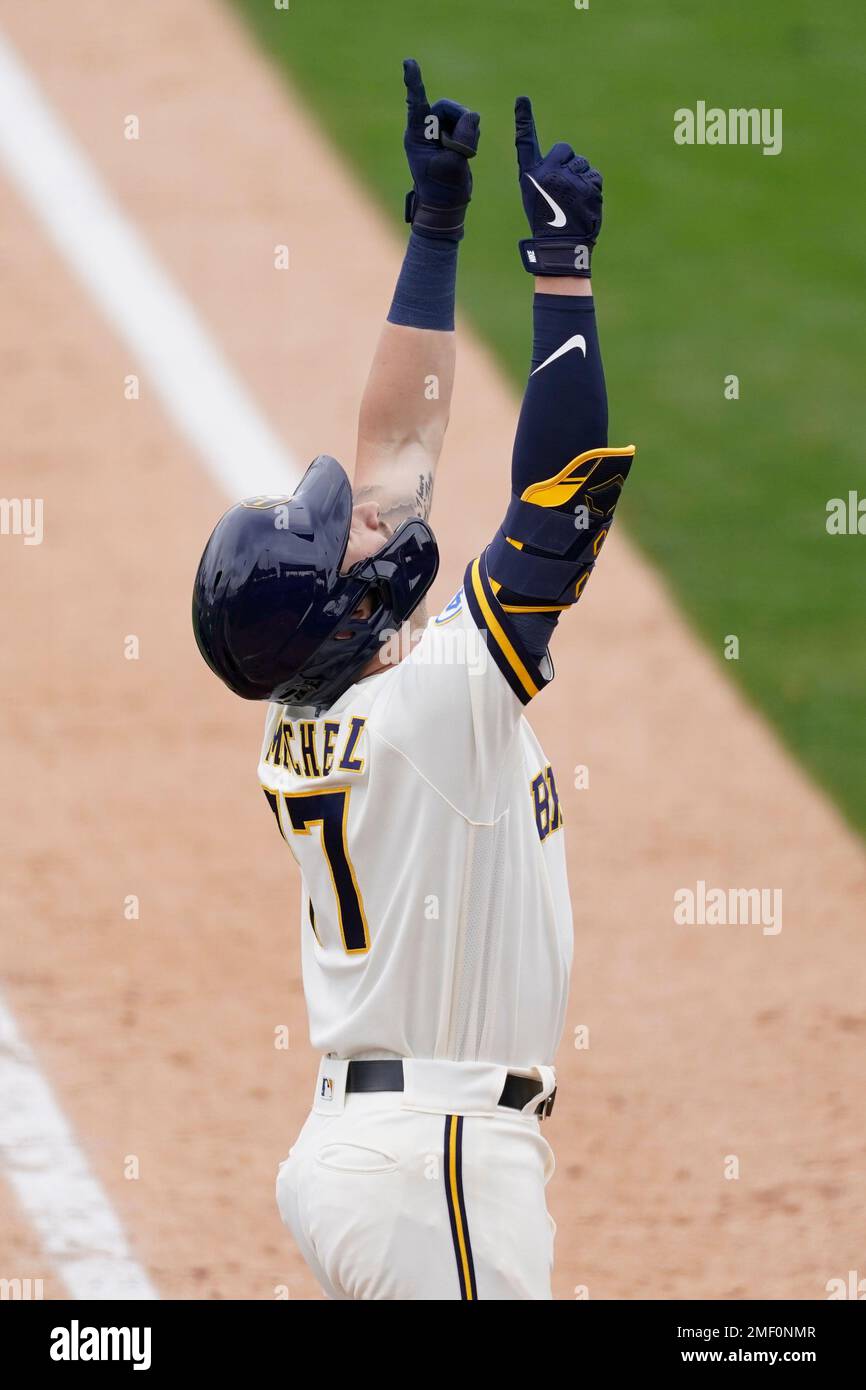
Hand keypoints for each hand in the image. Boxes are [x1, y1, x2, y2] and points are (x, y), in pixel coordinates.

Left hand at [402, 58, 479, 240]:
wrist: (446, 206)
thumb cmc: (445, 190)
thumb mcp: (456, 165)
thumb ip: (464, 138)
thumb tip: (473, 115)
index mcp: (417, 136)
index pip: (416, 104)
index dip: (414, 83)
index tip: (409, 63)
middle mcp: (424, 130)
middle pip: (447, 107)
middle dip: (461, 121)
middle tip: (465, 148)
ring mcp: (436, 133)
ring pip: (459, 115)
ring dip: (467, 132)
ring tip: (463, 156)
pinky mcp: (447, 136)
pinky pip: (465, 124)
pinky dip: (470, 136)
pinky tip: (465, 154)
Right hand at [514, 96, 601, 275]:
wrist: (561, 246)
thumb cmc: (547, 221)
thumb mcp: (536, 195)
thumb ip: (547, 173)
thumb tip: (566, 155)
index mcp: (530, 175)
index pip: (525, 143)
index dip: (524, 120)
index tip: (522, 99)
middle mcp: (547, 172)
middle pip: (564, 149)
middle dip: (568, 162)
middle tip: (564, 188)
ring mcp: (568, 177)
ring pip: (581, 163)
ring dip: (581, 178)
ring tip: (573, 201)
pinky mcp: (586, 184)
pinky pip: (594, 175)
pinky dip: (592, 188)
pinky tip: (584, 204)